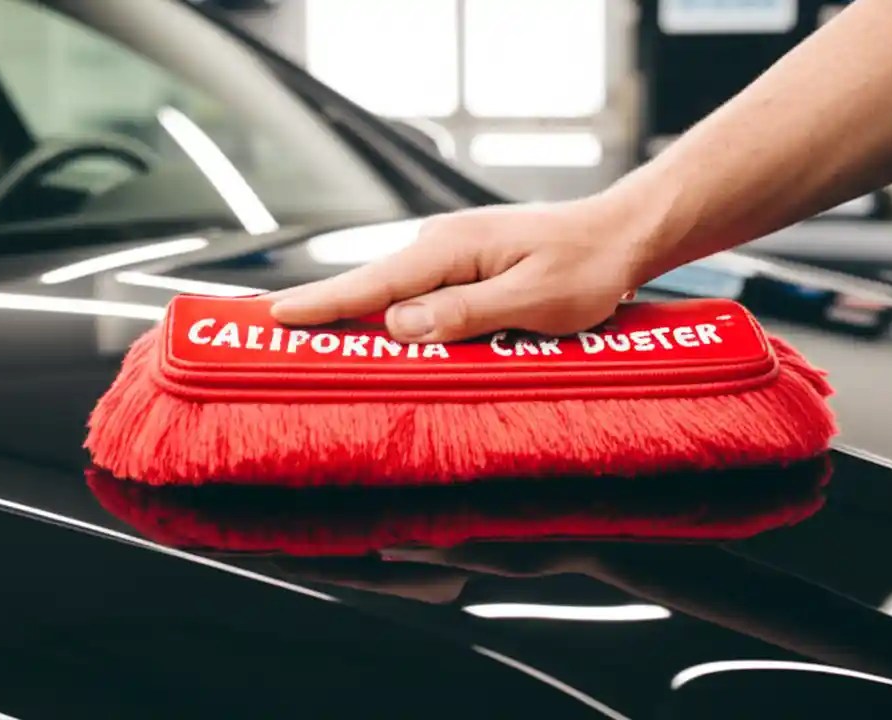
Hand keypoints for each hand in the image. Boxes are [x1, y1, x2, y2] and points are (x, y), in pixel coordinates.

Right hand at [268, 195, 657, 342]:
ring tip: (309, 338)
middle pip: (373, 287)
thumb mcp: (532, 300)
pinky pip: (419, 295)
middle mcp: (442, 243)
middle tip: (271, 334)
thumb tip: (400, 325)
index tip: (272, 316)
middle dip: (325, 311)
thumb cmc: (585, 268)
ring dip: (359, 317)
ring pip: (395, 293)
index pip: (374, 283)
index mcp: (452, 248)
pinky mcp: (464, 266)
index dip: (323, 303)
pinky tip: (378, 334)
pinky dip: (394, 314)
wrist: (619, 235)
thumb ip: (465, 313)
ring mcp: (452, 252)